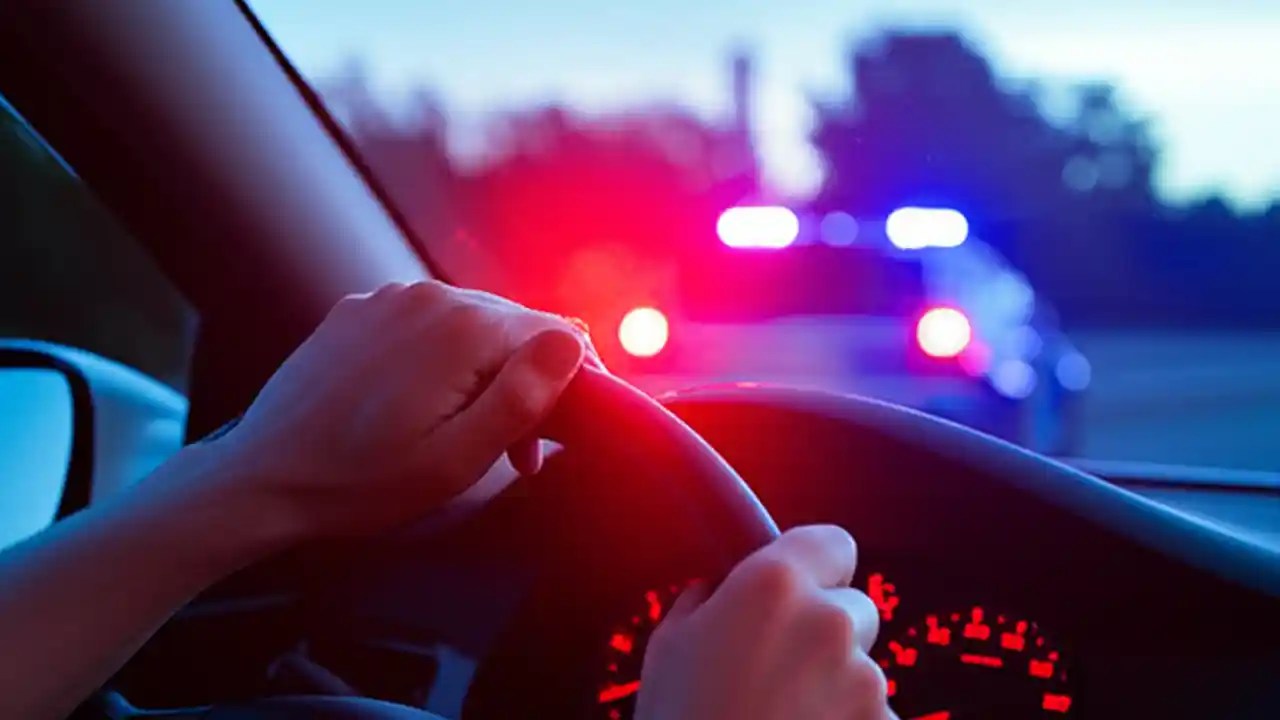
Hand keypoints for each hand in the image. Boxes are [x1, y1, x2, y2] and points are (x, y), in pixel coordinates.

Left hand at [183, 281, 588, 541]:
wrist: (263, 479)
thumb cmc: (361, 482)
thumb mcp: (457, 460)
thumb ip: (521, 398)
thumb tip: (572, 343)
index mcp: (463, 328)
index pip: (558, 334)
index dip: (574, 384)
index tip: (557, 436)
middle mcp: (429, 296)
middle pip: (516, 328)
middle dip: (528, 383)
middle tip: (514, 454)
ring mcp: (389, 299)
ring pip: (473, 324)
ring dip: (486, 373)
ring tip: (467, 435)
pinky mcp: (360, 311)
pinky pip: (427, 324)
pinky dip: (443, 360)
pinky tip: (423, 408)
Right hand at [636, 525, 896, 719]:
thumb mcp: (670, 646)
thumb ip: (710, 600)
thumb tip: (722, 588)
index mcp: (774, 586)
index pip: (833, 541)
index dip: (817, 567)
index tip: (800, 591)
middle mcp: (831, 623)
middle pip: (854, 609)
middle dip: (827, 635)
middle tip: (779, 675)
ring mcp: (866, 683)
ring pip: (863, 671)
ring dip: (837, 690)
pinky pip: (874, 719)